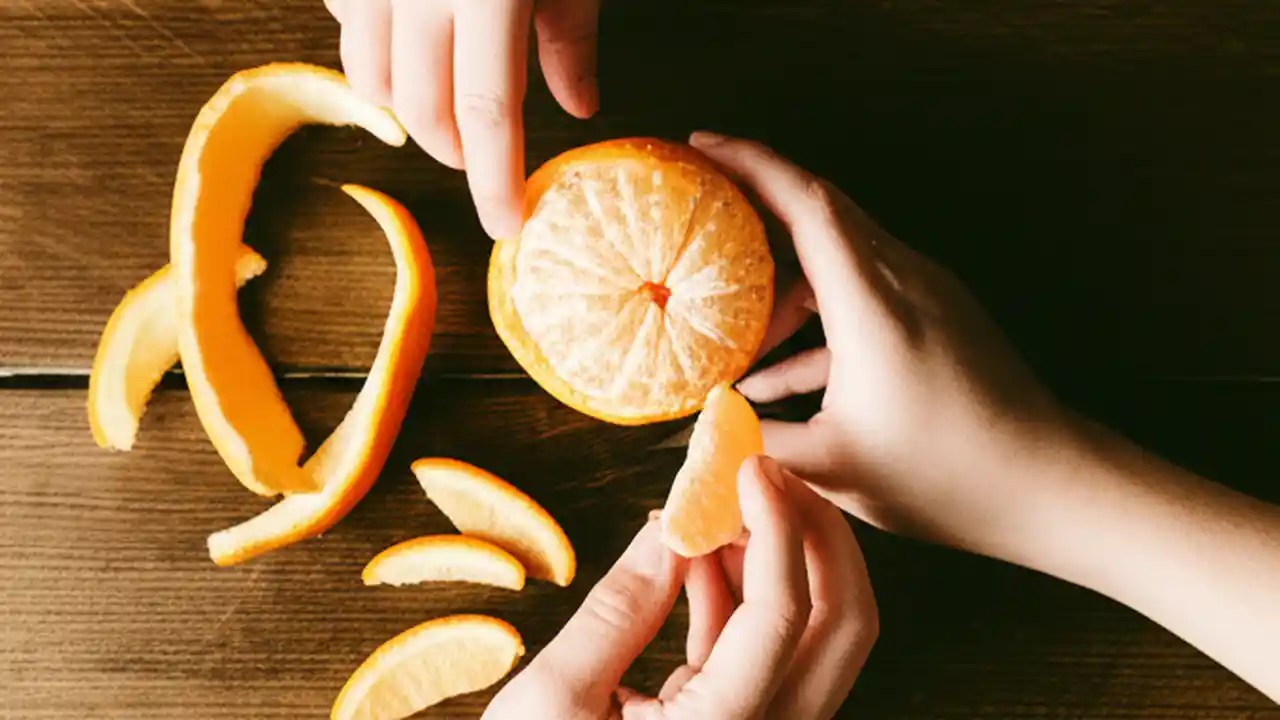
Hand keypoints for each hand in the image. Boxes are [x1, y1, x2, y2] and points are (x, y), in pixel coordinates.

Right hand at [325, 0, 599, 238]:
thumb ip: (570, 36)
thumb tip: (579, 109)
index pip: (487, 111)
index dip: (493, 178)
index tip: (505, 224)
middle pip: (423, 108)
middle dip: (453, 149)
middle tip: (481, 152)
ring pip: (368, 77)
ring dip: (406, 103)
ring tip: (442, 88)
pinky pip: (342, 20)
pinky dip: (373, 44)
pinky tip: (407, 32)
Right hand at [484, 456, 876, 719]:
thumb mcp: (554, 698)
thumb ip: (618, 609)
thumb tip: (668, 525)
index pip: (783, 616)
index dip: (776, 527)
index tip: (749, 466)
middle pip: (840, 626)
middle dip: (813, 535)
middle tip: (767, 475)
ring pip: (816, 635)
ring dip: (783, 558)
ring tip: (725, 505)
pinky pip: (769, 652)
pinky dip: (746, 595)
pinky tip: (701, 557)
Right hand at [690, 131, 1069, 556]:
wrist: (1045, 484)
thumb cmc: (946, 474)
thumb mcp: (833, 466)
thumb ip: (756, 441)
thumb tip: (703, 432)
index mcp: (870, 301)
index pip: (806, 202)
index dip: (750, 164)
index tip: (701, 147)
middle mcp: (900, 279)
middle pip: (818, 213)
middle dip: (753, 209)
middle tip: (698, 219)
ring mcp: (923, 295)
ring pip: (836, 260)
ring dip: (782, 285)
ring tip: (733, 330)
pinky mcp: (936, 319)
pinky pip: (860, 297)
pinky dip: (815, 321)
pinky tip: (778, 376)